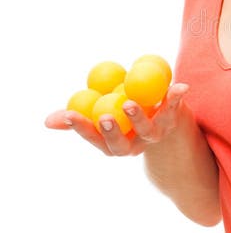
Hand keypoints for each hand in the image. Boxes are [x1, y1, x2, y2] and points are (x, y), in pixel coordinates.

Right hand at [45, 83, 189, 156]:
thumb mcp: (99, 114)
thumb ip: (76, 118)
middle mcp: (134, 144)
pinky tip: (179, 86)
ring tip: (129, 102)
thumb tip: (48, 121)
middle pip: (121, 145)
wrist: (162, 116)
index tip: (71, 114)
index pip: (95, 139)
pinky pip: (174, 107)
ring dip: (138, 118)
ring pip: (148, 130)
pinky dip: (176, 96)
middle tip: (103, 116)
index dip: (83, 129)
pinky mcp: (172, 119)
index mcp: (113, 144)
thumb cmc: (121, 114)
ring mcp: (154, 134)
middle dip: (111, 133)